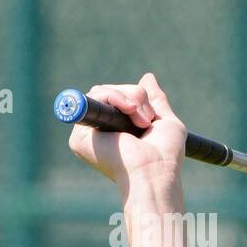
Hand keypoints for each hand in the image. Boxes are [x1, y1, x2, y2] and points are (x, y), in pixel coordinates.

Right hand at [68, 72, 186, 188]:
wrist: (154, 169)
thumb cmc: (165, 154)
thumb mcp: (166, 122)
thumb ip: (156, 100)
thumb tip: (148, 76)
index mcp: (119, 128)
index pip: (119, 98)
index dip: (136, 98)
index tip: (150, 117)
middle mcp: (102, 130)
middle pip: (111, 91)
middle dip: (136, 97)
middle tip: (147, 121)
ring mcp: (89, 132)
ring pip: (102, 91)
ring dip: (129, 100)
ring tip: (141, 122)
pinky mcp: (80, 136)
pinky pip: (93, 99)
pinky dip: (114, 98)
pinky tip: (129, 113)